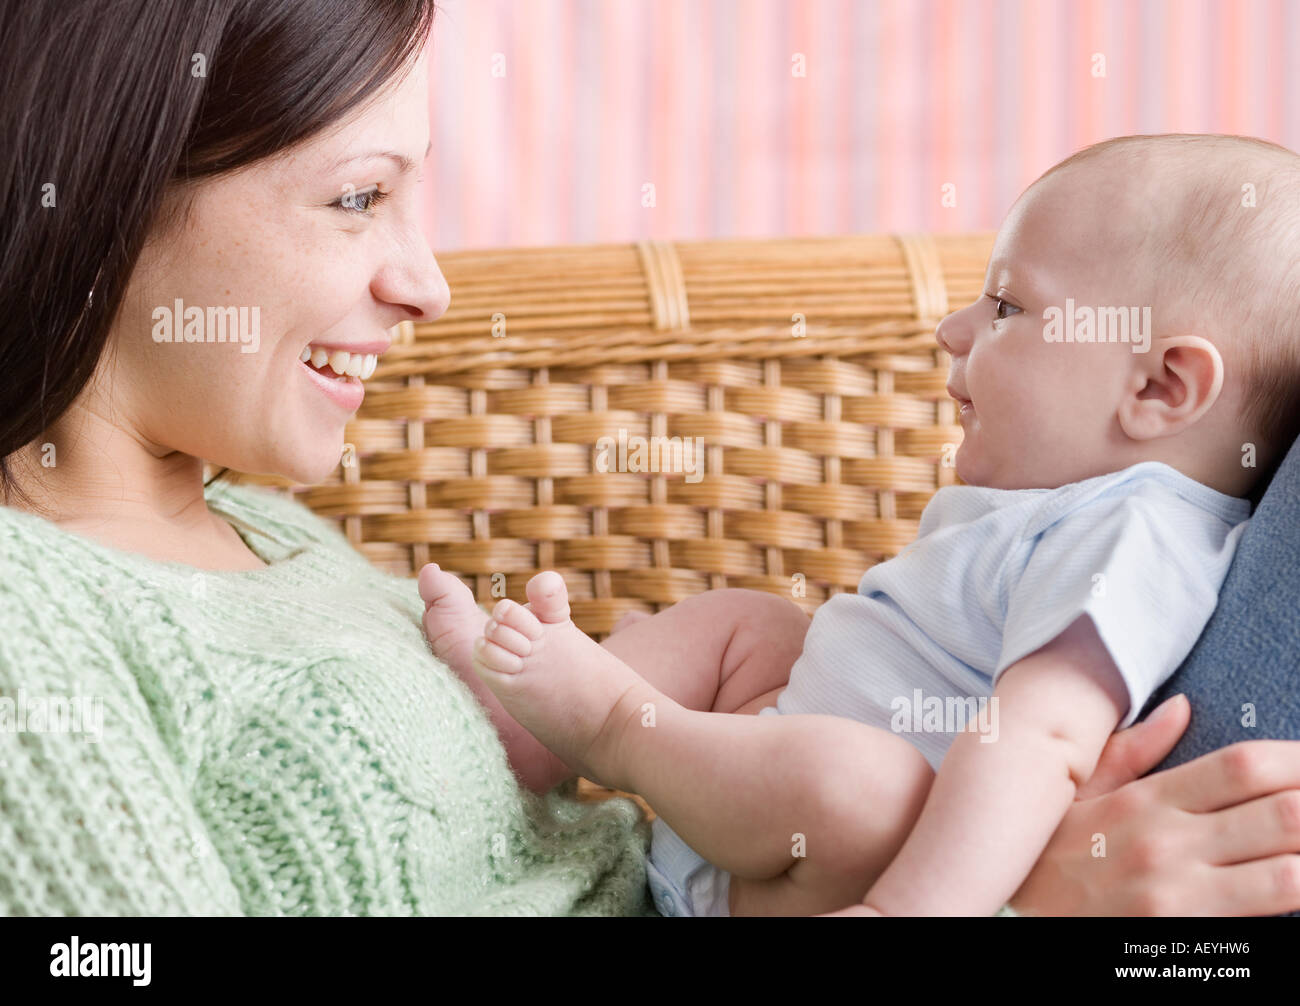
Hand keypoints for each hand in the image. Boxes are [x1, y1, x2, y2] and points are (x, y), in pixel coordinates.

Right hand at [1014, 694, 1299, 914]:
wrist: (1018, 911)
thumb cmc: (1051, 850)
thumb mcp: (1080, 790)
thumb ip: (1134, 750)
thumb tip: (1181, 706)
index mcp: (1147, 799)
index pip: (1244, 767)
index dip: (1298, 760)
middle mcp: (1168, 843)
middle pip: (1282, 814)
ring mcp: (1180, 895)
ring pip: (1290, 872)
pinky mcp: (1183, 936)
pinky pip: (1266, 916)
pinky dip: (1296, 895)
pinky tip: (1299, 877)